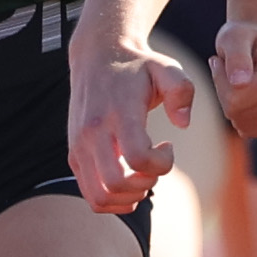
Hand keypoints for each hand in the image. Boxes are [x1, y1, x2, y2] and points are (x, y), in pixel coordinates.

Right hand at [70, 42, 190, 212]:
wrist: (97, 56)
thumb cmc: (137, 67)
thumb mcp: (167, 68)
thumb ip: (182, 90)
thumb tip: (183, 123)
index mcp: (117, 112)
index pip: (138, 157)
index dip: (162, 163)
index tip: (168, 146)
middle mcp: (92, 132)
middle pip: (117, 184)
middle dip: (146, 183)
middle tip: (156, 164)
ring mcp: (79, 147)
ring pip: (100, 197)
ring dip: (129, 197)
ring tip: (143, 175)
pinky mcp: (74, 155)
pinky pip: (91, 196)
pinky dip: (113, 200)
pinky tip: (130, 181)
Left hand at [212, 19, 256, 140]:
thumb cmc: (247, 37)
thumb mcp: (234, 37)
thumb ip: (236, 57)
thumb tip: (240, 84)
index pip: (236, 101)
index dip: (220, 83)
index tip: (220, 62)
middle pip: (240, 115)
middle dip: (226, 94)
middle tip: (230, 70)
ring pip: (244, 125)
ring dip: (233, 105)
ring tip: (239, 81)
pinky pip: (252, 131)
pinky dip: (243, 116)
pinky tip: (249, 95)